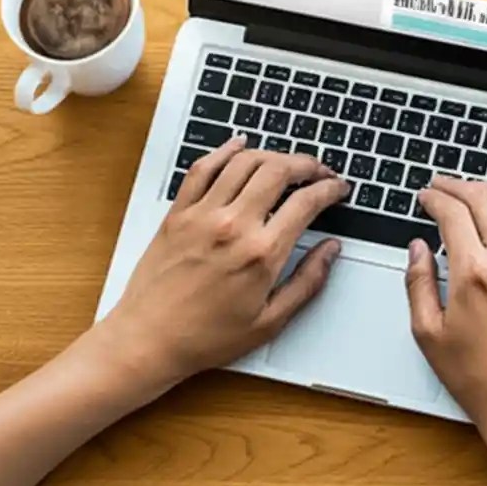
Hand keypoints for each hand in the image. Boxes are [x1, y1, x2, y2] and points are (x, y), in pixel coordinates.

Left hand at [98, 137, 348, 391]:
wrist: (148, 340)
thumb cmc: (206, 337)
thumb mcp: (270, 321)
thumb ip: (307, 282)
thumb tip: (330, 251)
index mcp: (261, 254)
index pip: (306, 202)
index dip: (330, 189)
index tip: (338, 189)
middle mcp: (233, 226)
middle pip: (279, 171)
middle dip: (307, 164)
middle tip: (319, 171)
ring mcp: (202, 215)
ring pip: (244, 162)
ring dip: (273, 155)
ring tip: (286, 163)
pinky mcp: (177, 213)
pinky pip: (202, 168)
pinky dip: (224, 150)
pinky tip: (238, 145)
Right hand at [405, 173, 486, 441]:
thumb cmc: (477, 377)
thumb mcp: (428, 333)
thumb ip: (418, 283)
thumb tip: (417, 247)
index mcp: (472, 273)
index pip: (451, 213)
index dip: (434, 198)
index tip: (425, 197)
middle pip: (482, 200)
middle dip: (457, 186)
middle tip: (443, 186)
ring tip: (478, 187)